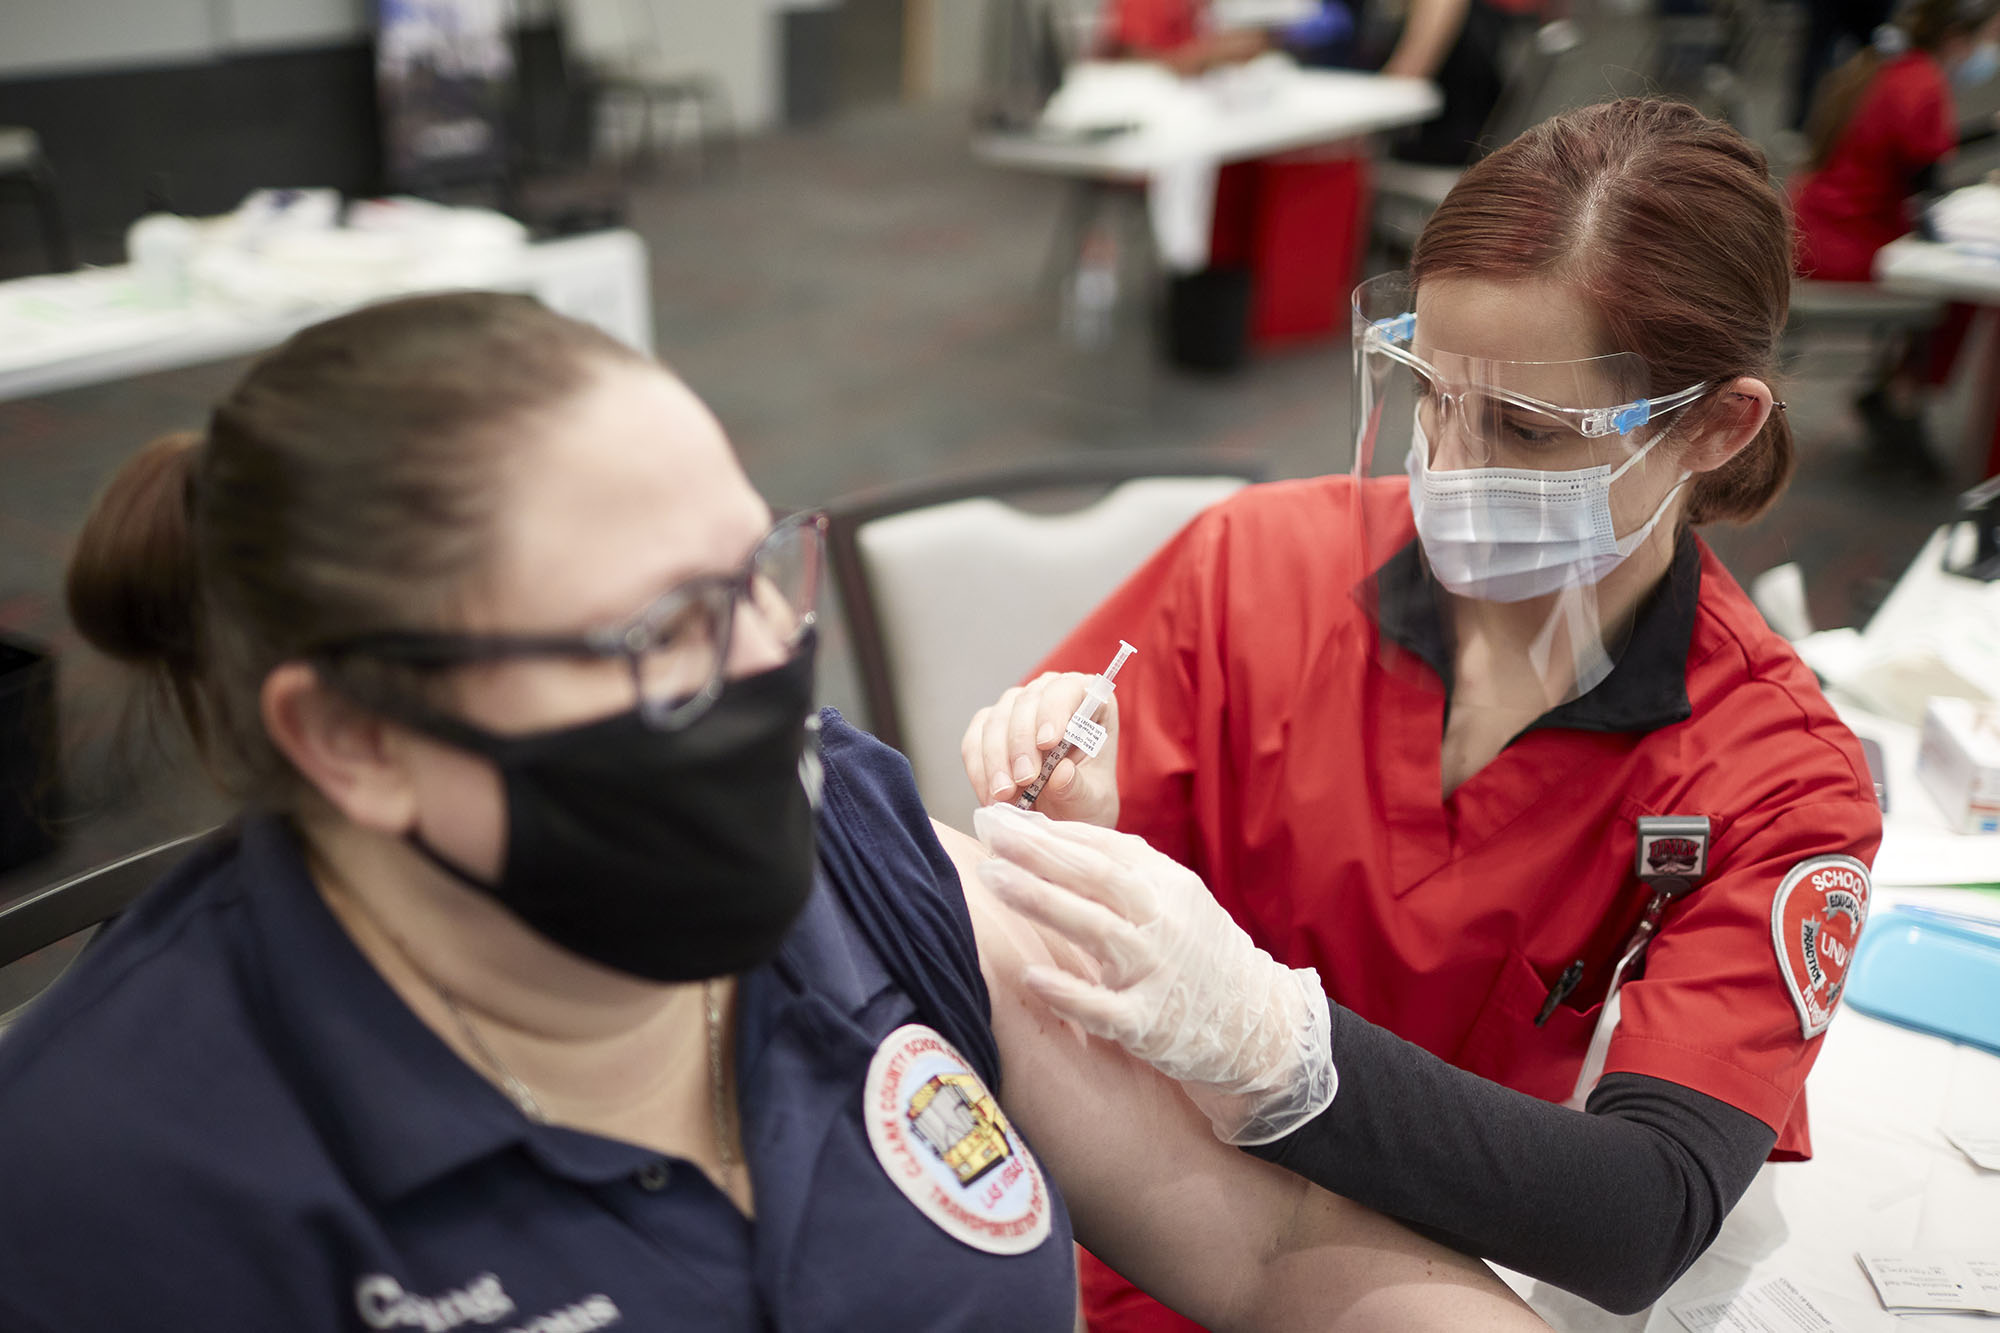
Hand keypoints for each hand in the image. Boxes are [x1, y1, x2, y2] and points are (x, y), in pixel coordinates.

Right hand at [960, 672, 1119, 826]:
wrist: (1062, 818)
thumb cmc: (1084, 802)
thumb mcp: (1090, 802)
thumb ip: (1077, 787)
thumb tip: (1062, 773)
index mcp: (1090, 704)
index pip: (1068, 689)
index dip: (1054, 710)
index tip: (1046, 743)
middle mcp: (1050, 697)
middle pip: (1026, 701)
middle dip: (1021, 743)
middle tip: (1024, 780)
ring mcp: (1016, 710)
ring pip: (996, 720)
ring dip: (996, 759)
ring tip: (1005, 795)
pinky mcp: (989, 728)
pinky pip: (974, 740)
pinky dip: (979, 769)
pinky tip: (990, 795)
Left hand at [971, 803, 1335, 1144]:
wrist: (1259, 1023)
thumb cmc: (1198, 954)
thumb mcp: (1174, 899)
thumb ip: (1121, 870)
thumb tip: (1046, 836)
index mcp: (1167, 885)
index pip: (1103, 847)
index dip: (1049, 830)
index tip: (1001, 817)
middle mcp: (1163, 921)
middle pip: (1095, 875)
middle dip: (1037, 850)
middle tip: (987, 830)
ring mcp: (1156, 971)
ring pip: (1094, 928)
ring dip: (1041, 899)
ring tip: (993, 878)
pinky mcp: (1149, 1022)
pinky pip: (1103, 1006)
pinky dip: (1068, 991)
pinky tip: (1031, 975)